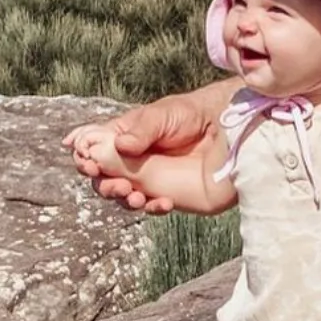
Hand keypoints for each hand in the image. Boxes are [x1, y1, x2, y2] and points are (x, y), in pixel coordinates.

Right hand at [63, 92, 219, 213]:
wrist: (236, 127)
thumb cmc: (199, 112)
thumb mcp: (165, 113)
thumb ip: (141, 129)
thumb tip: (117, 145)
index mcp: (126, 135)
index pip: (93, 147)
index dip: (84, 155)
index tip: (84, 160)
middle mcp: (135, 159)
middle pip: (103, 176)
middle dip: (101, 181)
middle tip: (111, 181)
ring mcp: (152, 178)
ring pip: (124, 195)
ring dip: (122, 198)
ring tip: (133, 194)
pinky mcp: (173, 194)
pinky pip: (153, 206)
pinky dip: (152, 208)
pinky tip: (161, 202)